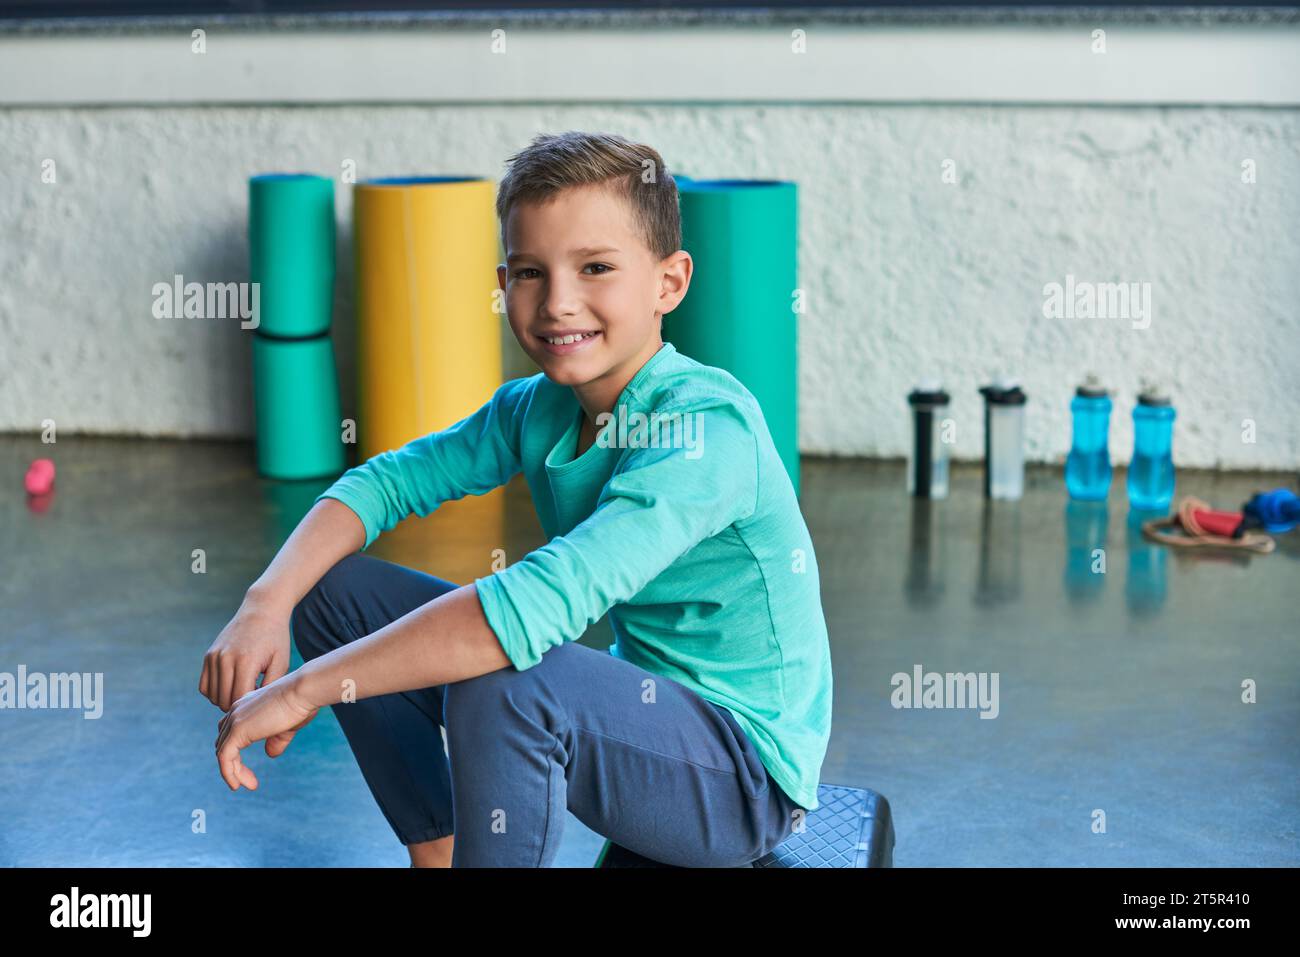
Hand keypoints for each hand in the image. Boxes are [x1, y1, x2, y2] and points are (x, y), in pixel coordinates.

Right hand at [200, 595, 291, 711]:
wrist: (262, 611)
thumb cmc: (276, 639)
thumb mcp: (281, 663)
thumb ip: (270, 688)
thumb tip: (258, 710)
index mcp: (245, 662)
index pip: (239, 700)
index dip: (250, 707)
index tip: (262, 702)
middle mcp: (225, 659)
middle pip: (224, 700)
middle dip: (238, 706)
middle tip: (254, 697)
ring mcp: (214, 657)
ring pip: (213, 696)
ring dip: (226, 699)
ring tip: (245, 690)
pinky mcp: (208, 656)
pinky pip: (204, 686)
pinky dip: (215, 692)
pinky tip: (232, 686)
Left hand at [215, 672, 318, 790]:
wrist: (303, 690)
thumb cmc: (301, 703)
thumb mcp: (288, 725)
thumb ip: (276, 739)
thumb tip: (270, 754)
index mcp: (246, 705)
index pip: (231, 731)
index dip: (236, 750)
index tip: (249, 766)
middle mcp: (236, 711)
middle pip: (224, 742)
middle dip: (234, 763)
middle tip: (249, 781)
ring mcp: (235, 720)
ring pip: (223, 752)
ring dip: (233, 772)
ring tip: (248, 785)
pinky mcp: (237, 731)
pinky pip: (225, 758)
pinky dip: (229, 773)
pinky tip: (238, 784)